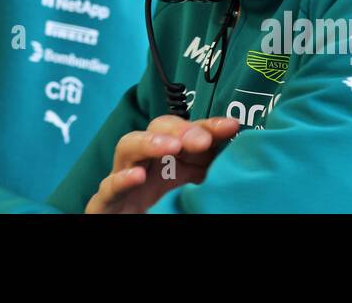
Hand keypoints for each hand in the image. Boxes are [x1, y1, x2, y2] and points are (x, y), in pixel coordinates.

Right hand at [84, 115, 239, 213]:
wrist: (141, 226)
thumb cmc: (168, 212)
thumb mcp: (198, 194)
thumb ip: (215, 178)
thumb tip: (244, 163)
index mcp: (175, 161)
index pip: (191, 133)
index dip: (209, 126)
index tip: (230, 126)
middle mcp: (149, 164)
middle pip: (158, 129)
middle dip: (180, 129)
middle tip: (200, 140)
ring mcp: (126, 180)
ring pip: (127, 146)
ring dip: (148, 142)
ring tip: (169, 146)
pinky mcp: (107, 202)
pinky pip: (108, 187)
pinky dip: (121, 179)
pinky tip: (138, 177)